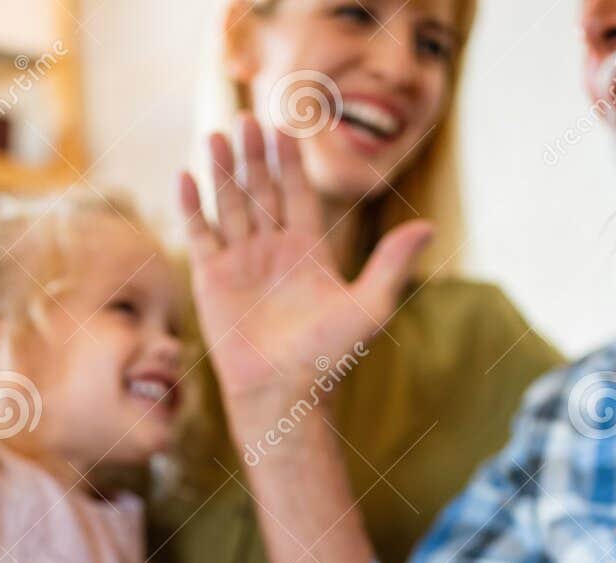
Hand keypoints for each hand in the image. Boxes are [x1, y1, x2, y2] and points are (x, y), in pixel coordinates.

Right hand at [178, 116, 433, 421]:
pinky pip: (200, 234)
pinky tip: (187, 176)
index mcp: (309, 252)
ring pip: (230, 205)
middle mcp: (273, 252)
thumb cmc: (329, 357)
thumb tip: (429, 227)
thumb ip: (393, 263)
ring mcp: (240, 263)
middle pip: (261, 191)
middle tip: (248, 115)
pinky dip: (193, 206)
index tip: (286, 125)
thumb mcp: (369, 305)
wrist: (284, 394)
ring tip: (217, 134)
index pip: (297, 194)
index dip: (291, 161)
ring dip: (222, 170)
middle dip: (254, 155)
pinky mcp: (212, 280)